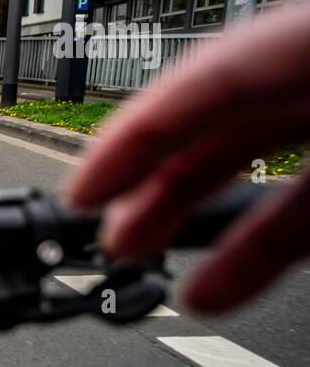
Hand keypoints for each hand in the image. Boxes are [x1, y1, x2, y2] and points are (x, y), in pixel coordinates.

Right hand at [65, 0, 309, 314]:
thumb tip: (256, 218)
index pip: (215, 77)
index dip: (136, 134)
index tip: (80, 193)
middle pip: (214, 119)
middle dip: (146, 180)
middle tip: (100, 235)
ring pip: (249, 159)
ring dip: (186, 216)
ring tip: (135, 260)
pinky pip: (298, 199)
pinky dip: (253, 243)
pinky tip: (215, 289)